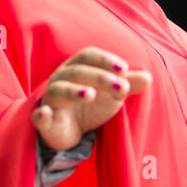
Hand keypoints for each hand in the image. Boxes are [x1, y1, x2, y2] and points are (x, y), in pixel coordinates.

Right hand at [32, 47, 151, 150]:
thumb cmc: (92, 105)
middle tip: (122, 88)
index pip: (88, 56)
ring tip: (90, 95)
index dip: (105, 60)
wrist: (71, 131)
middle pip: (77, 71)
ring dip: (73, 91)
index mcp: (76, 68)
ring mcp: (50, 100)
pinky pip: (38, 116)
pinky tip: (45, 113)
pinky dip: (41, 115)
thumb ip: (127, 84)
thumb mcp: (112, 95)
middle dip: (100, 77)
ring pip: (58, 90)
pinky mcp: (44, 121)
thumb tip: (148, 77)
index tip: (124, 68)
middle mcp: (60, 80)